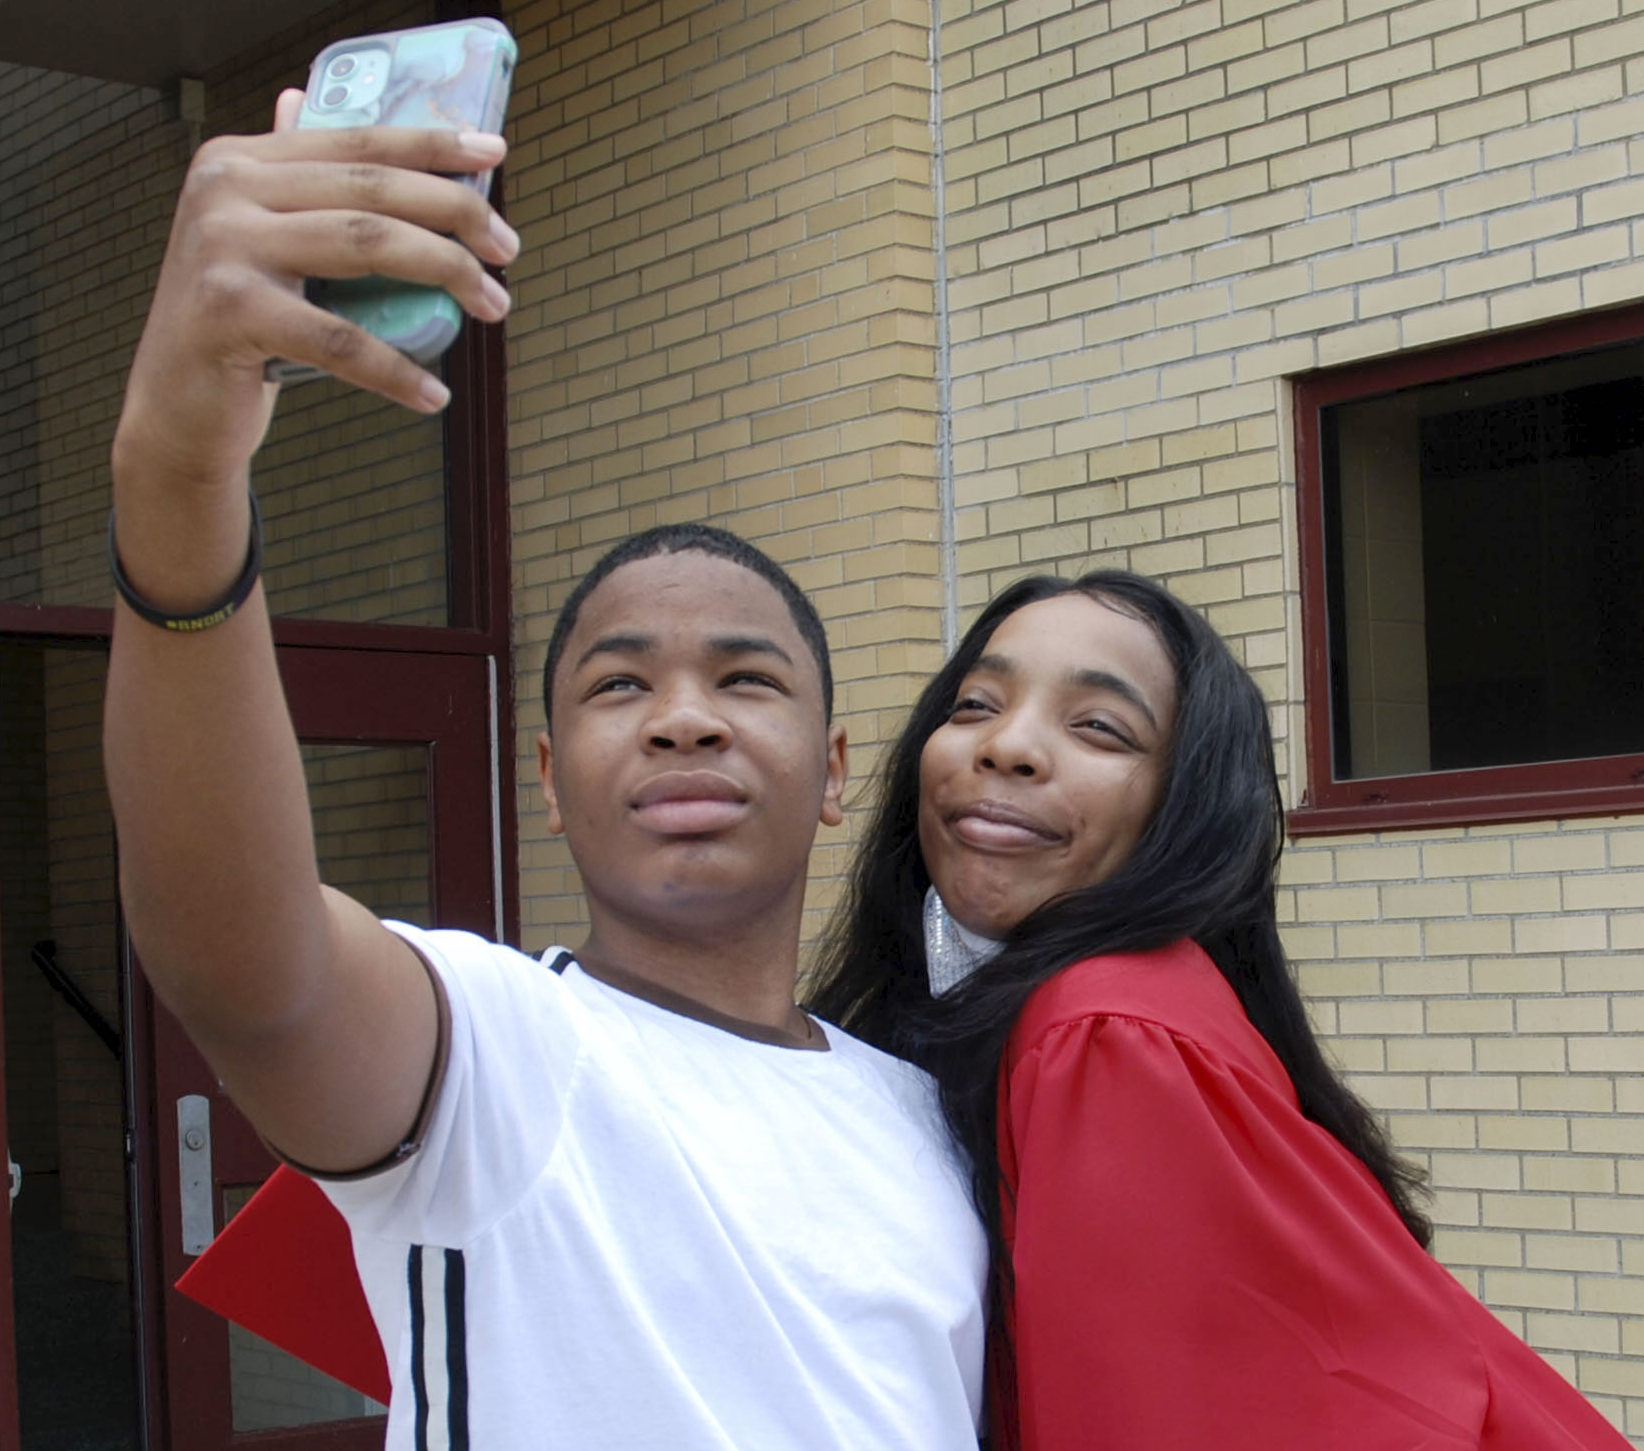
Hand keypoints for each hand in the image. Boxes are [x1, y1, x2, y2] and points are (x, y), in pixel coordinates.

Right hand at [112, 89, 517, 498]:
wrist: (177, 408)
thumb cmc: (238, 327)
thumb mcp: (264, 242)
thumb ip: (290, 181)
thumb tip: (303, 100)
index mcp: (240, 161)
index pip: (354, 139)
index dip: (431, 144)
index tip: (495, 154)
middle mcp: (225, 189)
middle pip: (371, 188)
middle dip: (456, 213)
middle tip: (508, 250)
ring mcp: (222, 246)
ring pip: (365, 244)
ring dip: (446, 274)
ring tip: (493, 305)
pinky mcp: (228, 312)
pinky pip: (338, 339)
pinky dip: (395, 370)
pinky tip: (434, 393)